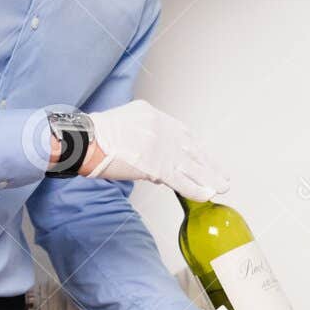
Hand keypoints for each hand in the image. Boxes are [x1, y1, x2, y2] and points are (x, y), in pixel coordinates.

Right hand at [80, 99, 229, 200]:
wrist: (86, 141)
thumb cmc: (97, 135)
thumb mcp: (124, 121)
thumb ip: (142, 133)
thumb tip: (150, 151)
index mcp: (154, 115)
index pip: (182, 133)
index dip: (196, 148)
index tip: (204, 157)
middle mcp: (163, 129)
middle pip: (192, 149)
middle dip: (208, 163)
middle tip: (221, 174)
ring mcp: (162, 148)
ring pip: (192, 166)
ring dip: (210, 178)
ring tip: (223, 186)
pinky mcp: (157, 167)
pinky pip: (181, 181)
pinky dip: (196, 189)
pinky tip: (207, 194)